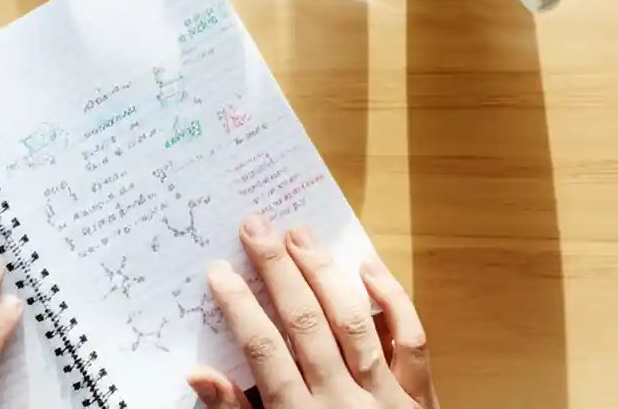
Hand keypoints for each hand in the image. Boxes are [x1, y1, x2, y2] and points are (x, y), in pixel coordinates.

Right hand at [188, 215, 439, 408]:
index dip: (240, 308)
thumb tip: (196, 373)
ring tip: (299, 234)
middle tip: (255, 227)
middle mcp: (343, 403)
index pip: (264, 352)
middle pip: (305, 325)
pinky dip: (393, 301)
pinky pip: (412, 340)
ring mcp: (386, 397)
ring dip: (323, 273)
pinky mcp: (421, 396)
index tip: (218, 271)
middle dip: (277, 272)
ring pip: (352, 323)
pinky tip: (366, 267)